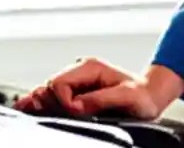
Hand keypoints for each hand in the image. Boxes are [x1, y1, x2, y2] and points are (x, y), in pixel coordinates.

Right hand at [12, 58, 183, 119]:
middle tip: (62, 115)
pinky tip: (32, 107)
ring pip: (48, 91)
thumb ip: (100, 99)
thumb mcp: (127, 97)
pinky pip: (54, 95)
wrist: (151, 95)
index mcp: (90, 67)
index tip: (75, 111)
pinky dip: (43, 102)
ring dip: (43, 102)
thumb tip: (76, 106)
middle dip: (50, 102)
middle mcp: (80, 71)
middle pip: (50, 86)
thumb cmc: (143, 96)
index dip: (63, 100)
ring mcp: (77, 80)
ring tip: (36, 113)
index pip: (60, 82)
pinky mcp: (76, 90)